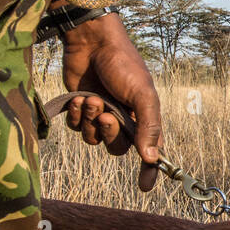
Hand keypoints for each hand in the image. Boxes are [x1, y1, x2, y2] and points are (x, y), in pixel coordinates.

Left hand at [59, 12, 162, 191]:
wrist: (91, 42)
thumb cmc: (123, 65)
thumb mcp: (142, 95)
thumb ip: (148, 126)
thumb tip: (152, 158)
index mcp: (143, 117)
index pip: (150, 150)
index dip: (149, 170)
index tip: (145, 187)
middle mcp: (123, 119)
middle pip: (116, 147)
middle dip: (109, 133)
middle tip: (105, 114)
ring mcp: (101, 115)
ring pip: (94, 140)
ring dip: (90, 122)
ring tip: (90, 100)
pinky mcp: (81, 109)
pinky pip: (78, 129)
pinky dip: (77, 117)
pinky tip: (78, 100)